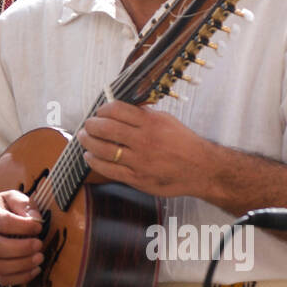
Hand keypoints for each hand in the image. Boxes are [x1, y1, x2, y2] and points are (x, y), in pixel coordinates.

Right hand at [0, 190, 43, 284]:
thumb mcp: (10, 197)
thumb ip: (24, 204)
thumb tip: (35, 220)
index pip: (4, 222)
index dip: (24, 226)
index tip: (38, 227)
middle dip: (23, 248)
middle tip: (39, 244)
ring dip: (23, 265)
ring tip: (39, 258)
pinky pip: (2, 279)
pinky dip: (20, 278)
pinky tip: (34, 270)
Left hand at [78, 100, 214, 198]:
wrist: (201, 169)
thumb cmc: (184, 143)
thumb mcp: (166, 120)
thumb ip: (144, 114)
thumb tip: (121, 107)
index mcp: (151, 123)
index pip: (117, 110)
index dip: (103, 109)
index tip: (100, 112)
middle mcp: (144, 141)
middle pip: (105, 128)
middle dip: (91, 125)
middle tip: (87, 125)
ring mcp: (139, 161)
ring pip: (103, 149)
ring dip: (88, 142)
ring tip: (84, 138)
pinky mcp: (137, 178)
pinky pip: (108, 169)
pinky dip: (94, 161)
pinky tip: (90, 156)